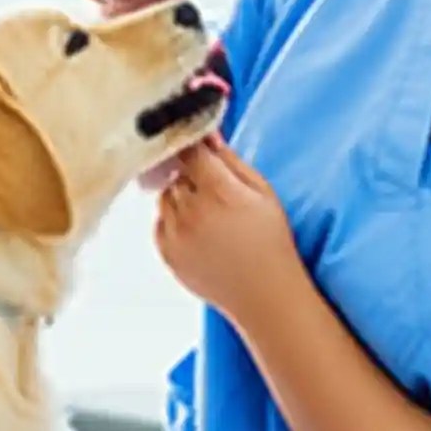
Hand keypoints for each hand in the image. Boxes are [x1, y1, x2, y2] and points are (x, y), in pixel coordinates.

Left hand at [155, 134, 302, 319]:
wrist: (264, 294)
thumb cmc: (270, 241)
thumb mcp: (263, 193)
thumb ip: (232, 161)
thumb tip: (208, 136)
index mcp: (219, 191)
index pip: (191, 151)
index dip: (196, 147)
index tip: (202, 149)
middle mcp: (192, 211)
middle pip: (176, 173)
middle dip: (191, 174)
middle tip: (212, 189)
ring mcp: (176, 234)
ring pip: (165, 196)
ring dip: (180, 196)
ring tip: (207, 213)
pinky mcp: (167, 253)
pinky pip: (161, 222)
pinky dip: (173, 220)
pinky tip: (199, 231)